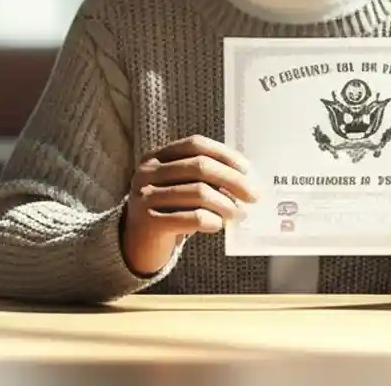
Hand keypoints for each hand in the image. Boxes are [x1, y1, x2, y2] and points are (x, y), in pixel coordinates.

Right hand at [121, 135, 257, 275]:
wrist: (137, 245)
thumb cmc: (167, 212)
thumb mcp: (179, 189)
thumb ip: (202, 179)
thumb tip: (244, 180)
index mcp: (155, 157)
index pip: (195, 145)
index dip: (224, 154)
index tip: (247, 169)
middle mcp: (147, 172)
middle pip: (199, 166)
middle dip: (232, 180)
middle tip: (253, 195)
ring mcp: (145, 196)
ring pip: (199, 192)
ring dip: (226, 204)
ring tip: (238, 214)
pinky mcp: (150, 222)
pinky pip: (193, 218)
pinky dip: (213, 221)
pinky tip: (218, 225)